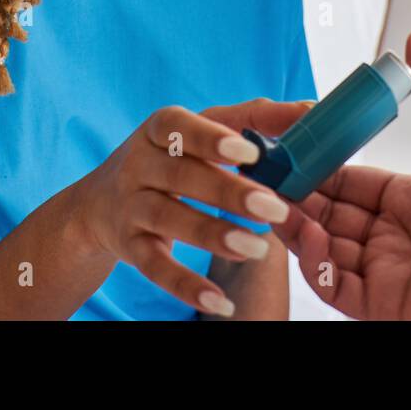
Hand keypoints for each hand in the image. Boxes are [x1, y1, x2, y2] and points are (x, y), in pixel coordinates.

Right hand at [76, 98, 312, 315]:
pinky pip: (155, 268)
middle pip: (182, 176)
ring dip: (213, 235)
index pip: (180, 127)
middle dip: (229, 193)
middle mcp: (138, 165)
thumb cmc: (170, 158)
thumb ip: (253, 119)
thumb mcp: (200, 131)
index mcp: (159, 130)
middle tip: (274, 208)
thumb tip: (311, 109)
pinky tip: (221, 302)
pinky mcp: (129, 247)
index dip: (211, 138)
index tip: (250, 151)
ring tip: (257, 249)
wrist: (99, 203)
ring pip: (170, 220)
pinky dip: (186, 286)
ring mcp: (131, 207)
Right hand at [274, 32, 410, 319]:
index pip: (347, 180)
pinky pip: (335, 287)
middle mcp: (396, 236)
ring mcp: (390, 272)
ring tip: (276, 200)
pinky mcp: (388, 305)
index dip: (317, 164)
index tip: (290, 146)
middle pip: (327, 214)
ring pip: (323, 249)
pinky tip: (307, 235)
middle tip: (266, 173)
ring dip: (295, 225)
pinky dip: (313, 264)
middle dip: (295, 193)